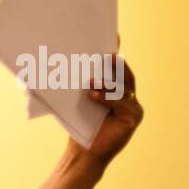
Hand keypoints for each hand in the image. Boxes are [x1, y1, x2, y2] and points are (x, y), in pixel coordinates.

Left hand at [81, 37, 142, 165]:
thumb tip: (53, 66)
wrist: (83, 152)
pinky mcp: (134, 116)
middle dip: (112, 63)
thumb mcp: (74, 101)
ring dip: (107, 82)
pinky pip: (123, 102)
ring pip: (122, 86)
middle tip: (102, 55)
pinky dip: (108, 97)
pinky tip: (93, 95)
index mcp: (113, 86)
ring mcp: (132, 104)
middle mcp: (126, 92)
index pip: (114, 65)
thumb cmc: (78, 125)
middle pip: (122, 72)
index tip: (111, 36)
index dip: (114, 50)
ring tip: (90, 81)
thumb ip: (75, 85)